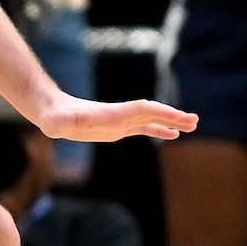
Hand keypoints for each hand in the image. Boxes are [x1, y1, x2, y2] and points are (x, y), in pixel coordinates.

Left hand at [33, 92, 196, 142]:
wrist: (51, 111)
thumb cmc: (53, 118)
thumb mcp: (54, 123)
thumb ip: (61, 123)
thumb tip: (63, 124)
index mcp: (111, 114)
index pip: (141, 110)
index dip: (161, 113)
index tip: (180, 118)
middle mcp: (119, 115)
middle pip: (151, 113)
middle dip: (172, 116)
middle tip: (195, 121)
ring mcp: (119, 121)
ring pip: (151, 119)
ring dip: (171, 122)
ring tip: (192, 126)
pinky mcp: (117, 128)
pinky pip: (143, 128)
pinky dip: (159, 129)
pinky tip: (172, 134)